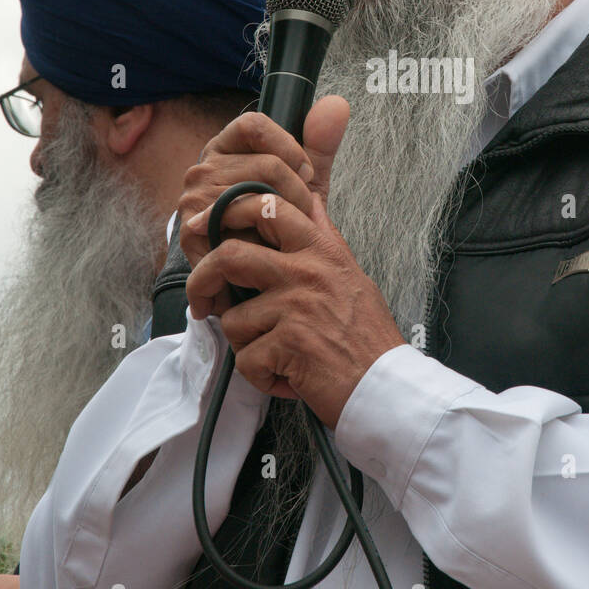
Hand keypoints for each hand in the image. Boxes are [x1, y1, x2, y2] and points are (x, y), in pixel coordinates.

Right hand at [179, 95, 349, 279]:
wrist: (245, 271)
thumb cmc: (271, 219)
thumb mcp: (300, 181)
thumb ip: (319, 144)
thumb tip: (338, 103)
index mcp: (227, 147)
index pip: (254, 125)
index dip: (288, 146)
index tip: (306, 173)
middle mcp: (205, 167)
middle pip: (265, 164)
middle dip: (296, 193)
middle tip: (302, 215)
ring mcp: (193, 197)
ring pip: (254, 195)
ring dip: (282, 220)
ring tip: (286, 235)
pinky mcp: (190, 230)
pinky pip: (234, 227)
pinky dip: (260, 241)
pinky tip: (267, 249)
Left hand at [185, 188, 403, 429]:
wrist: (386, 386)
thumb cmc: (368, 338)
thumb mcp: (352, 276)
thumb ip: (325, 239)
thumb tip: (310, 202)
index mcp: (322, 252)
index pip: (269, 208)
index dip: (230, 211)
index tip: (206, 227)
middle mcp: (307, 272)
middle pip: (229, 255)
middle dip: (203, 279)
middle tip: (202, 301)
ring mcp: (296, 306)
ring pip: (233, 319)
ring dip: (246, 346)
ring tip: (276, 357)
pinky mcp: (288, 343)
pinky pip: (246, 360)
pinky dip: (261, 377)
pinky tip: (288, 377)